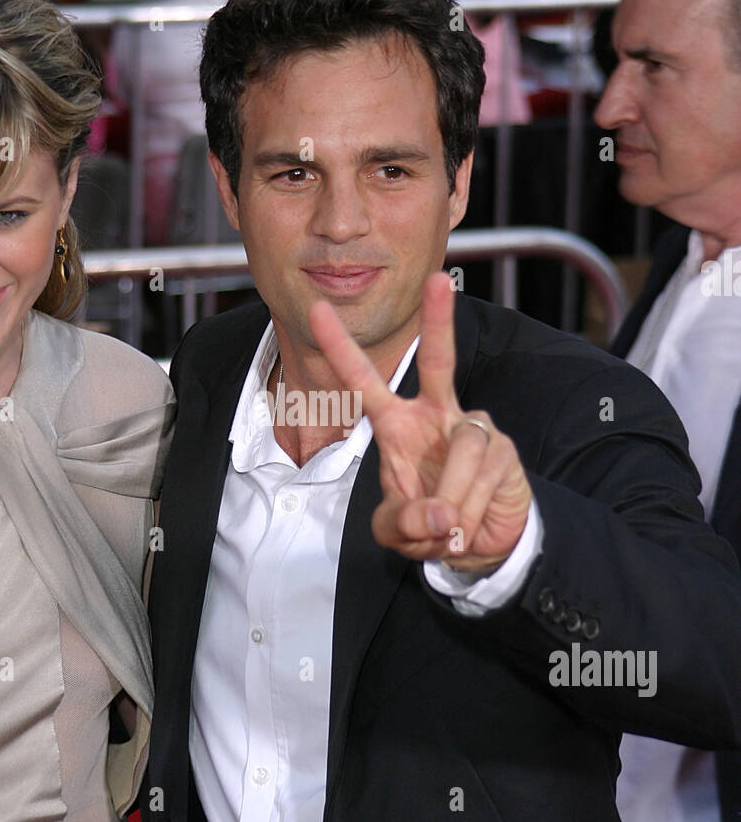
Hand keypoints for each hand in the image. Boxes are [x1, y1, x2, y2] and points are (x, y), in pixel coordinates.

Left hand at [308, 273, 531, 571]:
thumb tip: (441, 515)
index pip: (366, 381)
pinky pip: (483, 473)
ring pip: (461, 450)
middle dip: (439, 321)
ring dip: (450, 499)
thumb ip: (403, 524)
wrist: (482, 541)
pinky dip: (469, 511)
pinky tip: (467, 525)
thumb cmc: (430, 521)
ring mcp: (473, 427)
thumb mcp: (398, 531)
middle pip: (439, 360)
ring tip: (447, 530)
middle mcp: (437, 414)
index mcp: (398, 425)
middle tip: (438, 280)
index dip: (341, 349)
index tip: (319, 311)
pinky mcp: (503, 449)